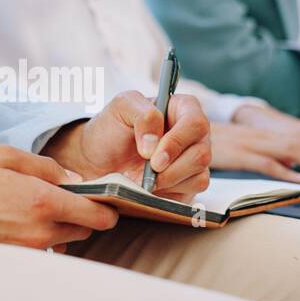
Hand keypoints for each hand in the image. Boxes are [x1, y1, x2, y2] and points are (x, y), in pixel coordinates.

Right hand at [0, 145, 117, 251]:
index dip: (107, 207)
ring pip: (63, 243)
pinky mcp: (11, 261)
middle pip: (85, 231)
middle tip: (64, 196)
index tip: (103, 197)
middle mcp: (39, 232)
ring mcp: (25, 251)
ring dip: (60, 228)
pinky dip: (40, 238)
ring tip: (36, 208)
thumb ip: (47, 167)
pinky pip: (40, 251)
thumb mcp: (7, 155)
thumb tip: (73, 179)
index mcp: (42, 201)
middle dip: (82, 214)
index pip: (97, 216)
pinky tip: (19, 221)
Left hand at [41, 90, 211, 203]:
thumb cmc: (111, 128)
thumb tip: (154, 144)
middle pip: (202, 153)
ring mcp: (193, 159)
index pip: (196, 123)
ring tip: (144, 177)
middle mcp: (192, 133)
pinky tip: (152, 186)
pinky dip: (170, 192)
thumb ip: (143, 115)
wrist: (97, 160)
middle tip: (147, 171)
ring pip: (199, 175)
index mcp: (181, 108)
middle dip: (172, 167)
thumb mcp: (121, 108)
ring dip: (169, 181)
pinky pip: (192, 191)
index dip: (177, 141)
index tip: (153, 156)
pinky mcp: (188, 182)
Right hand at [208, 123, 299, 182]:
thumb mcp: (244, 145)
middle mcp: (259, 135)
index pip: (298, 136)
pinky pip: (268, 164)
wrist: (186, 134)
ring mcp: (250, 144)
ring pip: (290, 150)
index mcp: (262, 133)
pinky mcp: (239, 155)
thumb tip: (291, 161)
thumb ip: (267, 152)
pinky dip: (287, 172)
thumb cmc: (213, 143)